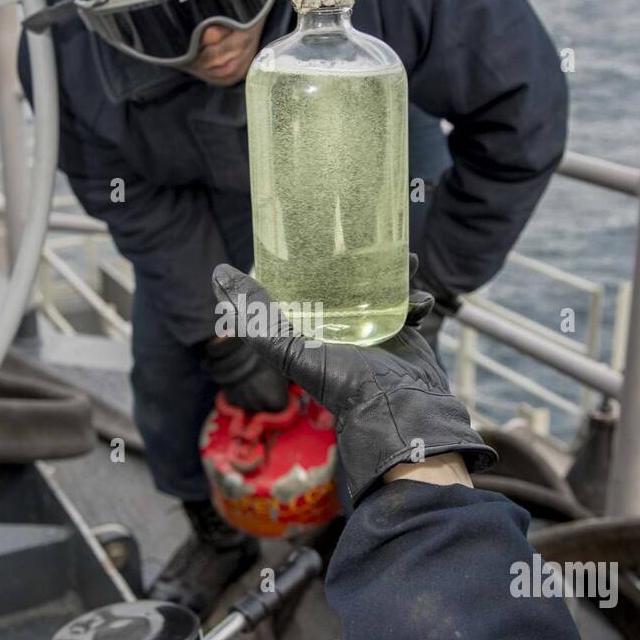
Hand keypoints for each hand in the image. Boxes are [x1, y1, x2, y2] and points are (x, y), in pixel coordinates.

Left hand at [211, 255, 496, 504]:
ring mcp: (372, 327)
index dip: (301, 260)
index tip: (308, 230)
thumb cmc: (342, 382)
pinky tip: (419, 299)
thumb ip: (256, 314)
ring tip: (404, 260)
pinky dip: (416, 297)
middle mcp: (338, 326)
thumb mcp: (289, 348)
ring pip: (379, 286)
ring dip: (392, 271)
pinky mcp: (402, 332)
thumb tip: (219, 273)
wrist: (398, 408)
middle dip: (354, 259)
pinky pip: (409, 302)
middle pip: (343, 280)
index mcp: (309, 328)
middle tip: (364, 234)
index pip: (299, 285)